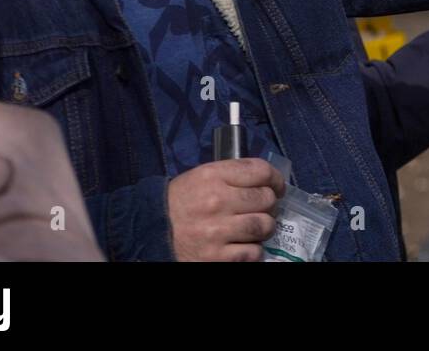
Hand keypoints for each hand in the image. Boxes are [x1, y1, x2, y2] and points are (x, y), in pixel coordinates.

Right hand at [167, 158, 285, 261]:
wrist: (151, 232)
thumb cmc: (181, 202)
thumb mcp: (202, 177)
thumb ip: (233, 175)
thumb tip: (268, 180)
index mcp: (213, 176)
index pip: (261, 170)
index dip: (276, 178)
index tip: (277, 187)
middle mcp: (217, 201)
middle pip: (266, 199)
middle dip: (270, 204)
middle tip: (263, 208)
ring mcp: (217, 231)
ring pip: (264, 226)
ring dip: (265, 227)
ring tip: (255, 227)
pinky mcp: (216, 257)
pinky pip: (254, 252)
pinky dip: (253, 250)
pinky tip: (243, 245)